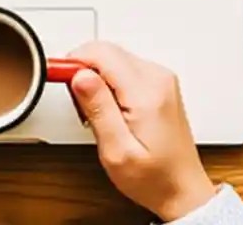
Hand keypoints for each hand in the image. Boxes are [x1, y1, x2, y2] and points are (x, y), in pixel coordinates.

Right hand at [68, 42, 215, 221]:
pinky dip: (109, 82)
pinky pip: (124, 68)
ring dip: (96, 78)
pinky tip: (111, 110)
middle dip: (83, 72)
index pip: (101, 53)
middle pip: (106, 51)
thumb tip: (80, 75)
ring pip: (113, 58)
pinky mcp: (159, 83)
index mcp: (146, 93)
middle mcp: (157, 78)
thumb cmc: (154, 178)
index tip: (60, 81)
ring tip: (97, 114)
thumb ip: (97, 109)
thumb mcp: (117, 151)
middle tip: (81, 107)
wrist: (182, 190)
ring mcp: (161, 79)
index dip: (73, 63)